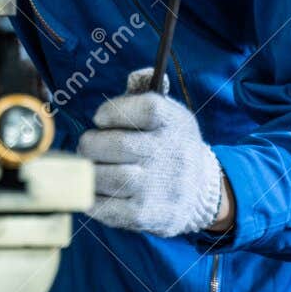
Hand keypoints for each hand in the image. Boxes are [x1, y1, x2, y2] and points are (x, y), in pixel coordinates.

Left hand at [79, 69, 230, 237]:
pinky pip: (106, 207)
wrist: (202, 192)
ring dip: (89, 171)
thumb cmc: (171, 147)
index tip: (100, 118)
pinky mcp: (147, 215)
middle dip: (91, 144)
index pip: (147, 109)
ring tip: (89, 167)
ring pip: (108, 177)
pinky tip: (93, 190)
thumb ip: (146, 96)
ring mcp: (159, 188)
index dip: (115, 111)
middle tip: (88, 145)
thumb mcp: (170, 117)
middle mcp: (170, 155)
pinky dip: (91, 197)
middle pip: (118, 145)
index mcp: (175, 124)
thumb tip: (137, 76)